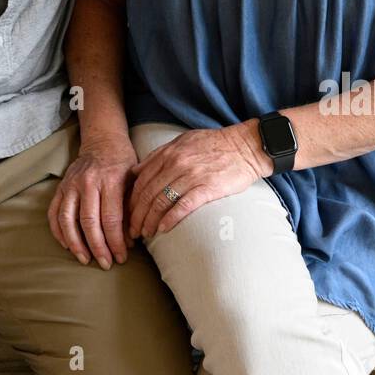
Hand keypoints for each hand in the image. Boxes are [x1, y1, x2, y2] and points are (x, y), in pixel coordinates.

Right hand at [47, 134, 137, 269]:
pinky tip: (67, 245)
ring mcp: (71, 184)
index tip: (122, 256)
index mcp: (110, 180)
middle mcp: (88, 182)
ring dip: (76, 243)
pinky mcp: (60, 187)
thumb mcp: (134, 181)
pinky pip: (54, 212)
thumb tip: (129, 241)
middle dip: (98, 247)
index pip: (111, 218)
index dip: (116, 242)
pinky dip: (58, 231)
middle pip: (89, 222)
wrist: (103, 141)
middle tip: (106, 263)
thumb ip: (130, 209)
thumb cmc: (123, 163)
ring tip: (85, 259)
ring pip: (68, 219)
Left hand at [127, 122, 268, 239]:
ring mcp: (191, 176)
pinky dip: (170, 219)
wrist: (246, 146)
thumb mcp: (183, 141)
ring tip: (146, 233)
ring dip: (150, 221)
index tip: (128, 214)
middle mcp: (176, 163)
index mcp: (168, 153)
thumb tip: (138, 171)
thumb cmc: (214, 144)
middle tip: (133, 231)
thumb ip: (160, 154)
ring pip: (161, 202)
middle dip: (136, 215)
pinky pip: (183, 206)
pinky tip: (163, 230)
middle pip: (148, 194)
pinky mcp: (207, 188)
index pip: (141, 181)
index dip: (131, 200)